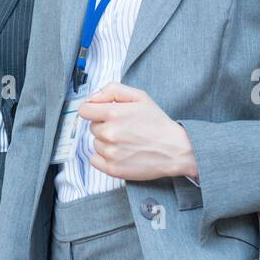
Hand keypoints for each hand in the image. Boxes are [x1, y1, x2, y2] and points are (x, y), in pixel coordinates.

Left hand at [79, 81, 197, 180]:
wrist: (175, 150)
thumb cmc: (157, 123)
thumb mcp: (139, 96)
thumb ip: (112, 90)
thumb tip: (92, 97)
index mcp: (113, 113)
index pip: (84, 110)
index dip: (93, 110)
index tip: (101, 113)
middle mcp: (109, 133)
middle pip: (92, 127)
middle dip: (104, 125)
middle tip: (124, 128)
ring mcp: (110, 153)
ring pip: (95, 143)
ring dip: (106, 142)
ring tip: (126, 141)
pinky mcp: (113, 169)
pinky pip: (94, 160)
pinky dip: (103, 157)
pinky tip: (119, 153)